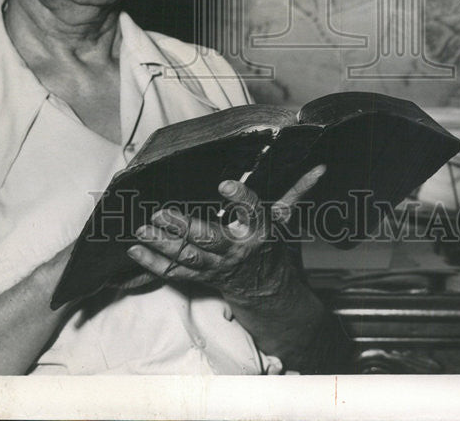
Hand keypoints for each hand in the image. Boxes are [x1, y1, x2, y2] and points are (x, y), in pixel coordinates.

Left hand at [127, 164, 325, 303]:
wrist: (268, 293)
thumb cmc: (274, 248)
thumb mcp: (286, 218)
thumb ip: (298, 190)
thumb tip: (322, 166)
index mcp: (260, 231)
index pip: (253, 210)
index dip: (240, 197)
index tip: (224, 183)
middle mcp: (238, 250)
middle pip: (210, 238)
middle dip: (184, 226)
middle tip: (161, 212)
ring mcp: (218, 267)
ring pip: (188, 258)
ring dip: (163, 244)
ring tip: (142, 229)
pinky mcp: (202, 277)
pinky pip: (176, 273)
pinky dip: (154, 263)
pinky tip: (136, 250)